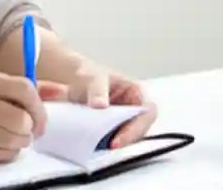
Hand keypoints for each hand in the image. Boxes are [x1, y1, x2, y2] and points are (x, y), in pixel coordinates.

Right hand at [0, 71, 48, 163]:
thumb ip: (24, 87)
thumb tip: (62, 91)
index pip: (25, 90)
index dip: (40, 108)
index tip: (40, 119)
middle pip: (20, 121)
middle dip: (30, 129)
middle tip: (27, 130)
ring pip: (10, 140)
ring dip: (20, 143)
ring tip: (15, 138)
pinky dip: (6, 154)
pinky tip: (3, 147)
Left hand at [37, 65, 157, 148]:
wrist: (75, 81)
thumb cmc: (89, 75)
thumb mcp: (93, 78)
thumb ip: (97, 90)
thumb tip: (101, 105)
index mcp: (136, 92)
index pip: (147, 112)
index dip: (137, 128)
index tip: (119, 139)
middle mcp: (134, 107)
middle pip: (140, 129)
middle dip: (126, 139)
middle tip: (109, 146)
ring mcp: (124, 119)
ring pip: (128, 137)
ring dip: (116, 143)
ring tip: (98, 144)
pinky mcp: (113, 129)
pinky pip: (114, 140)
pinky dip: (106, 144)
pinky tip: (94, 143)